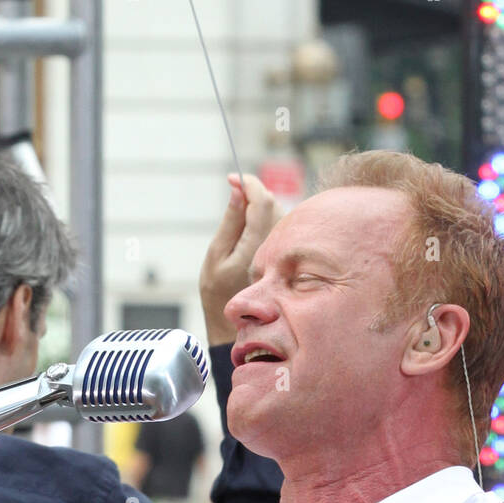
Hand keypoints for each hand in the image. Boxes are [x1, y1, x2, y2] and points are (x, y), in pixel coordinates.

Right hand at [200, 173, 281, 345]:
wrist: (236, 324)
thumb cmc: (219, 293)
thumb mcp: (216, 255)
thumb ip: (230, 221)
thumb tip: (238, 191)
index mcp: (257, 246)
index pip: (262, 200)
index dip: (248, 183)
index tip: (233, 178)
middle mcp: (276, 247)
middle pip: (272, 203)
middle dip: (253, 194)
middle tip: (234, 197)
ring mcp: (284, 252)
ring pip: (278, 213)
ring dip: (260, 207)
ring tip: (241, 218)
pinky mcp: (286, 257)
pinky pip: (280, 228)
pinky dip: (266, 221)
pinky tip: (252, 233)